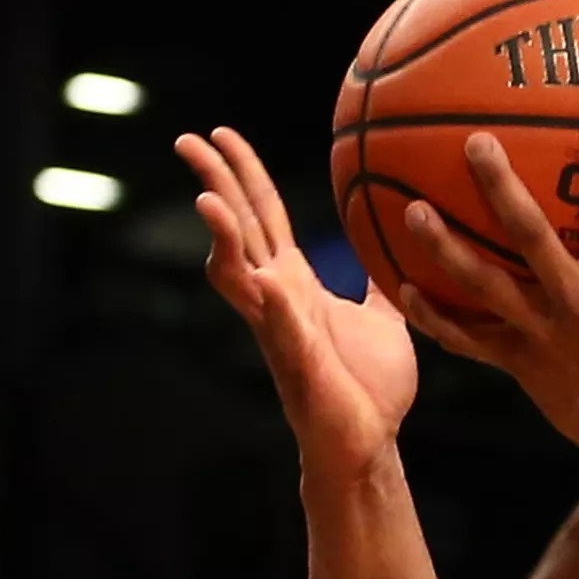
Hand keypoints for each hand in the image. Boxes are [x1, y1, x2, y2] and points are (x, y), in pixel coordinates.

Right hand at [177, 127, 416, 475]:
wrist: (369, 444)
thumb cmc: (371, 385)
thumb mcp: (384, 314)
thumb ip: (376, 278)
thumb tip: (390, 240)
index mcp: (294, 282)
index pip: (262, 213)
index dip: (242, 173)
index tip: (220, 134)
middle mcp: (276, 298)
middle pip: (238, 228)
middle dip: (213, 183)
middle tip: (188, 140)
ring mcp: (279, 329)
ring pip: (237, 274)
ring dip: (222, 238)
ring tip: (208, 202)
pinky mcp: (296, 363)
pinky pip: (278, 328)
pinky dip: (268, 303)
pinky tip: (263, 280)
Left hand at [397, 100, 578, 466]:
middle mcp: (578, 302)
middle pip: (530, 236)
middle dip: (501, 187)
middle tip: (474, 142)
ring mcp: (543, 334)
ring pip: (484, 286)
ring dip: (446, 248)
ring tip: (413, 209)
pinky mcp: (520, 365)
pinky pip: (469, 340)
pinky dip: (436, 318)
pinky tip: (402, 288)